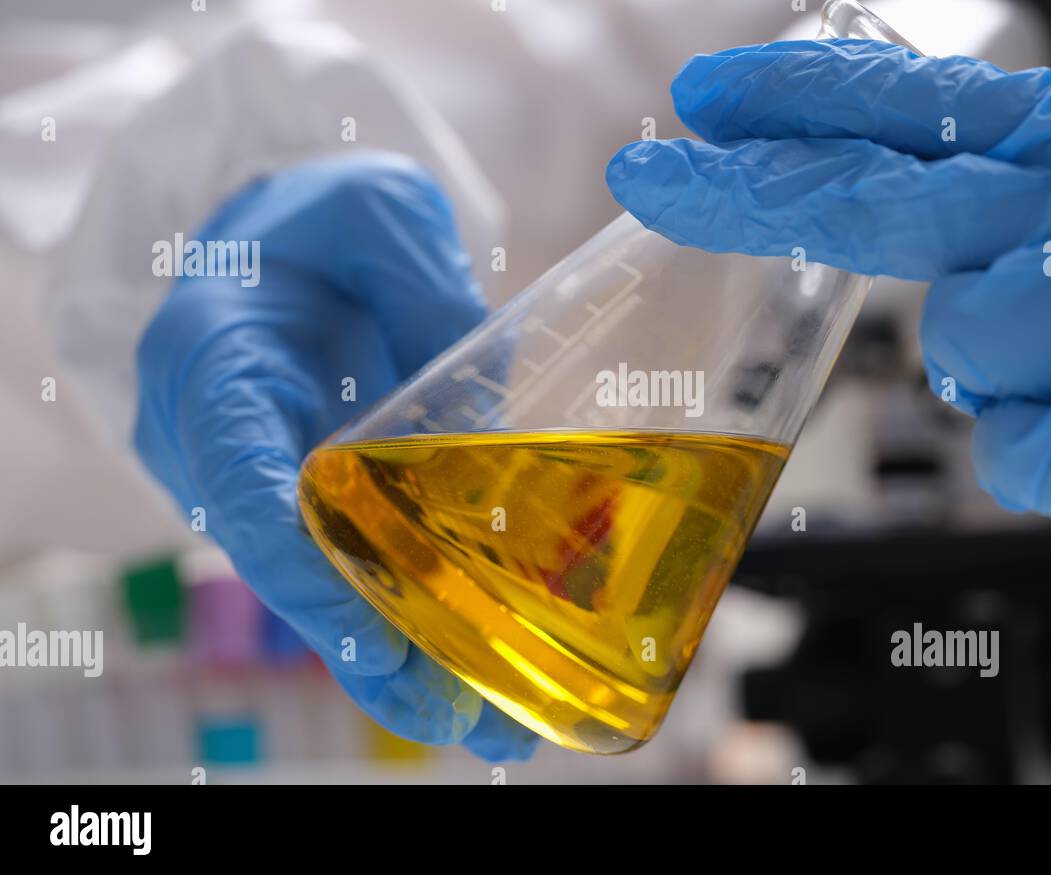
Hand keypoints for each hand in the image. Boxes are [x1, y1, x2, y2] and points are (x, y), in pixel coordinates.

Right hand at [135, 151, 537, 758]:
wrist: (285, 239)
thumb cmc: (319, 214)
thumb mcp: (378, 213)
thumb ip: (431, 299)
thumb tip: (496, 414)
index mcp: (213, 362)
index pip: (241, 480)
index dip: (301, 567)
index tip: (369, 636)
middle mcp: (220, 441)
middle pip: (285, 568)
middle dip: (371, 652)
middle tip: (460, 719)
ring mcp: (263, 480)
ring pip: (323, 586)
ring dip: (403, 660)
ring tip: (496, 725)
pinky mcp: (311, 498)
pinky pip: (354, 567)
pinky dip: (412, 622)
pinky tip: (483, 670)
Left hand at [607, 40, 1050, 618]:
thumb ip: (993, 198)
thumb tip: (863, 201)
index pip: (908, 106)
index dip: (794, 97)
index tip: (698, 97)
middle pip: (881, 199)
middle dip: (755, 192)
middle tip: (652, 179)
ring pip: (964, 345)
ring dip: (1012, 375)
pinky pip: (1013, 444)